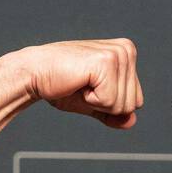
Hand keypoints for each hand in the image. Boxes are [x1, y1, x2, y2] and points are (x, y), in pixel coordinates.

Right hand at [16, 39, 143, 127]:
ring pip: (123, 105)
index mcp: (127, 54)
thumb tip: (132, 122)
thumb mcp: (94, 103)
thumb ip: (114, 113)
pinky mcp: (106, 62)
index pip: (136, 100)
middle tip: (84, 86)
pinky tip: (79, 82)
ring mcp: (118, 54)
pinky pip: (110, 101)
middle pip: (132, 104)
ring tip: (81, 83)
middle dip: (106, 105)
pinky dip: (92, 100)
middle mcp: (127, 50)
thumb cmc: (62, 86)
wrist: (34, 75)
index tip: (91, 88)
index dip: (111, 104)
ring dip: (97, 102)